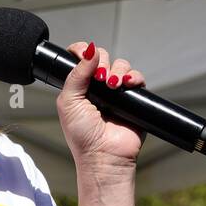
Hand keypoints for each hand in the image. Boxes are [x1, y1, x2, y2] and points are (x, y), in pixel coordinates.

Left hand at [55, 42, 146, 164]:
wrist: (104, 155)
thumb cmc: (82, 136)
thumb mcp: (69, 103)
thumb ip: (75, 75)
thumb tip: (88, 51)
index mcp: (79, 87)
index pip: (81, 59)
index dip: (82, 52)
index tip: (82, 54)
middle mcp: (97, 87)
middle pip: (102, 57)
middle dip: (101, 63)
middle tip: (99, 79)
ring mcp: (116, 92)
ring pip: (120, 65)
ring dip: (117, 71)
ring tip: (113, 86)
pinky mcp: (133, 98)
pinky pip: (136, 77)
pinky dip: (134, 76)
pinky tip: (127, 85)